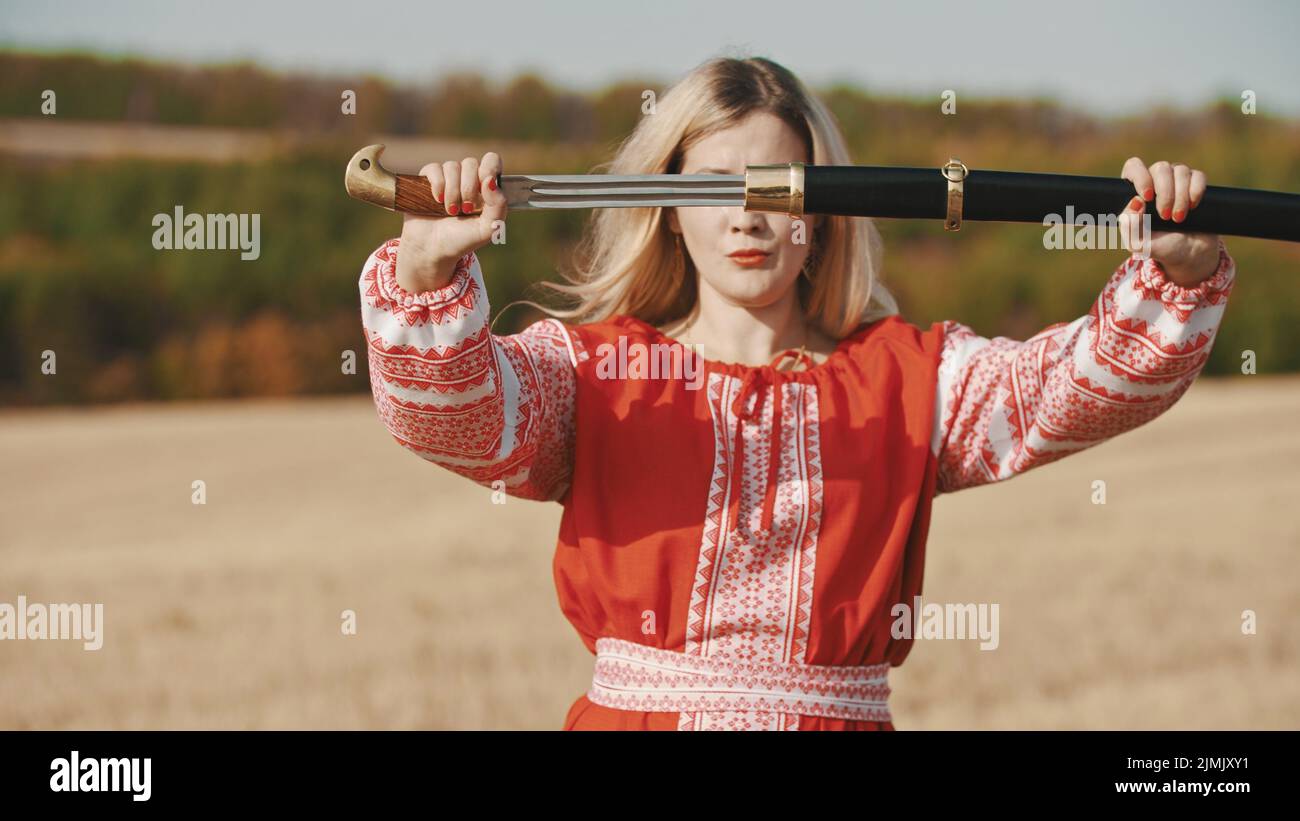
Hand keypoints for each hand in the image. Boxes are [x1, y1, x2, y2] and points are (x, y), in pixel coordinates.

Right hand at [395, 152, 507, 291]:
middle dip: (468, 187)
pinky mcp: (428, 180)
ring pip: (452, 166)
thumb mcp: (487, 229)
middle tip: (465, 209)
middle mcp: (467, 180)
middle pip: (471, 163)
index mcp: (484, 188)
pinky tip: (437, 200)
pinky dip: (438, 185)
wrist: (433, 250)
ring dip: (452, 191)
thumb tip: (491, 180)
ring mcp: (447, 179)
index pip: (492, 160)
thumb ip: (498, 206)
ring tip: (450, 211)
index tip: (484, 185)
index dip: (489, 167)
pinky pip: (434, 168)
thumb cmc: (462, 240)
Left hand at [1119, 157, 1220, 286]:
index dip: (1140, 176)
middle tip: (1165, 216)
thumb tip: (1135, 202)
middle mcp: (1155, 183)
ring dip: (1181, 196)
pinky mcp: (1196, 185)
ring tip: (1179, 218)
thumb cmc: (1161, 247)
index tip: (1147, 197)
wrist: (1189, 254)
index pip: (1134, 167)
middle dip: (1165, 192)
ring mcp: (1176, 182)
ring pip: (1180, 170)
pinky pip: (1198, 175)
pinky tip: (1193, 206)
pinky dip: (1196, 190)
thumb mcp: (1139, 244)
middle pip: (1160, 167)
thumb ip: (1130, 226)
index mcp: (1136, 192)